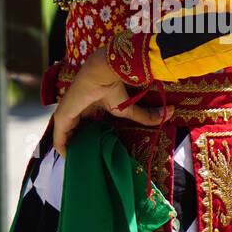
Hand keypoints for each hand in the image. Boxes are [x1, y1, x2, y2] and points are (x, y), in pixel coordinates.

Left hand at [52, 48, 172, 156]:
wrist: (104, 70)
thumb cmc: (115, 85)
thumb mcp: (130, 107)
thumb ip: (146, 114)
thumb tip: (171, 111)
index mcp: (89, 104)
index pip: (84, 122)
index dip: (86, 134)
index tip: (92, 148)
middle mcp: (77, 108)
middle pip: (73, 129)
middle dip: (77, 143)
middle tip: (84, 159)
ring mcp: (68, 111)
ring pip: (65, 133)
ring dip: (69, 146)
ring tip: (76, 161)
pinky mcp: (63, 115)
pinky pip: (59, 136)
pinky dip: (61, 147)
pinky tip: (67, 159)